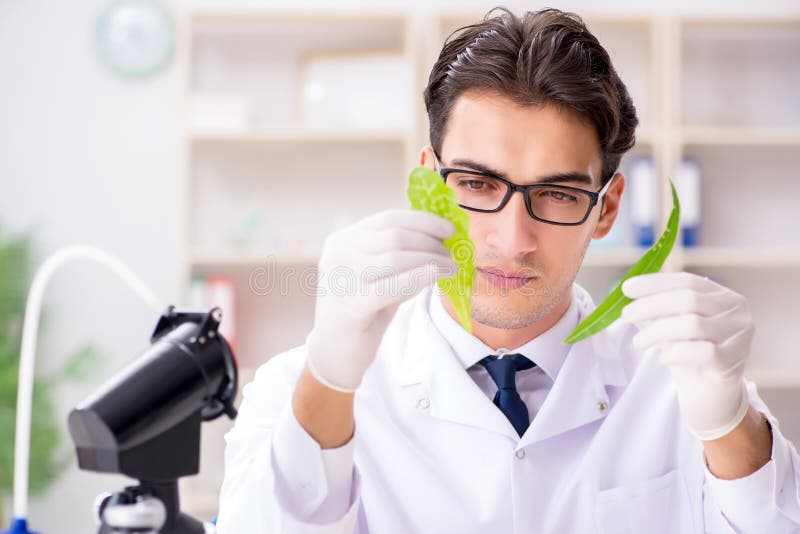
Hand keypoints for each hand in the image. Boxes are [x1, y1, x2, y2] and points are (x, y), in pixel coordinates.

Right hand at [306, 209, 456, 392]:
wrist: (333, 352)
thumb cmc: (362, 310)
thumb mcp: (377, 275)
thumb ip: (400, 255)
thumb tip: (440, 239)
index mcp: (343, 240)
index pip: (388, 219)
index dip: (423, 221)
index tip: (448, 230)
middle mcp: (339, 254)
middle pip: (396, 236)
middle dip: (431, 243)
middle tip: (451, 255)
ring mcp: (343, 279)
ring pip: (397, 257)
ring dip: (432, 259)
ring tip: (451, 268)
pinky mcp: (352, 306)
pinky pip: (393, 286)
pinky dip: (421, 276)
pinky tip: (438, 277)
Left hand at [621, 272, 754, 440]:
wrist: (709, 395)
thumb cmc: (690, 355)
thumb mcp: (675, 325)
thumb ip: (662, 307)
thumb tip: (630, 290)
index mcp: (723, 296)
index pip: (687, 281)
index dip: (655, 283)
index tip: (627, 288)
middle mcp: (737, 312)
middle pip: (688, 299)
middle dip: (651, 305)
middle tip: (626, 315)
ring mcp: (740, 337)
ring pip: (692, 324)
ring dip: (657, 331)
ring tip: (639, 342)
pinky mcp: (735, 362)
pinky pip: (703, 352)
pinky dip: (677, 353)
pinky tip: (664, 358)